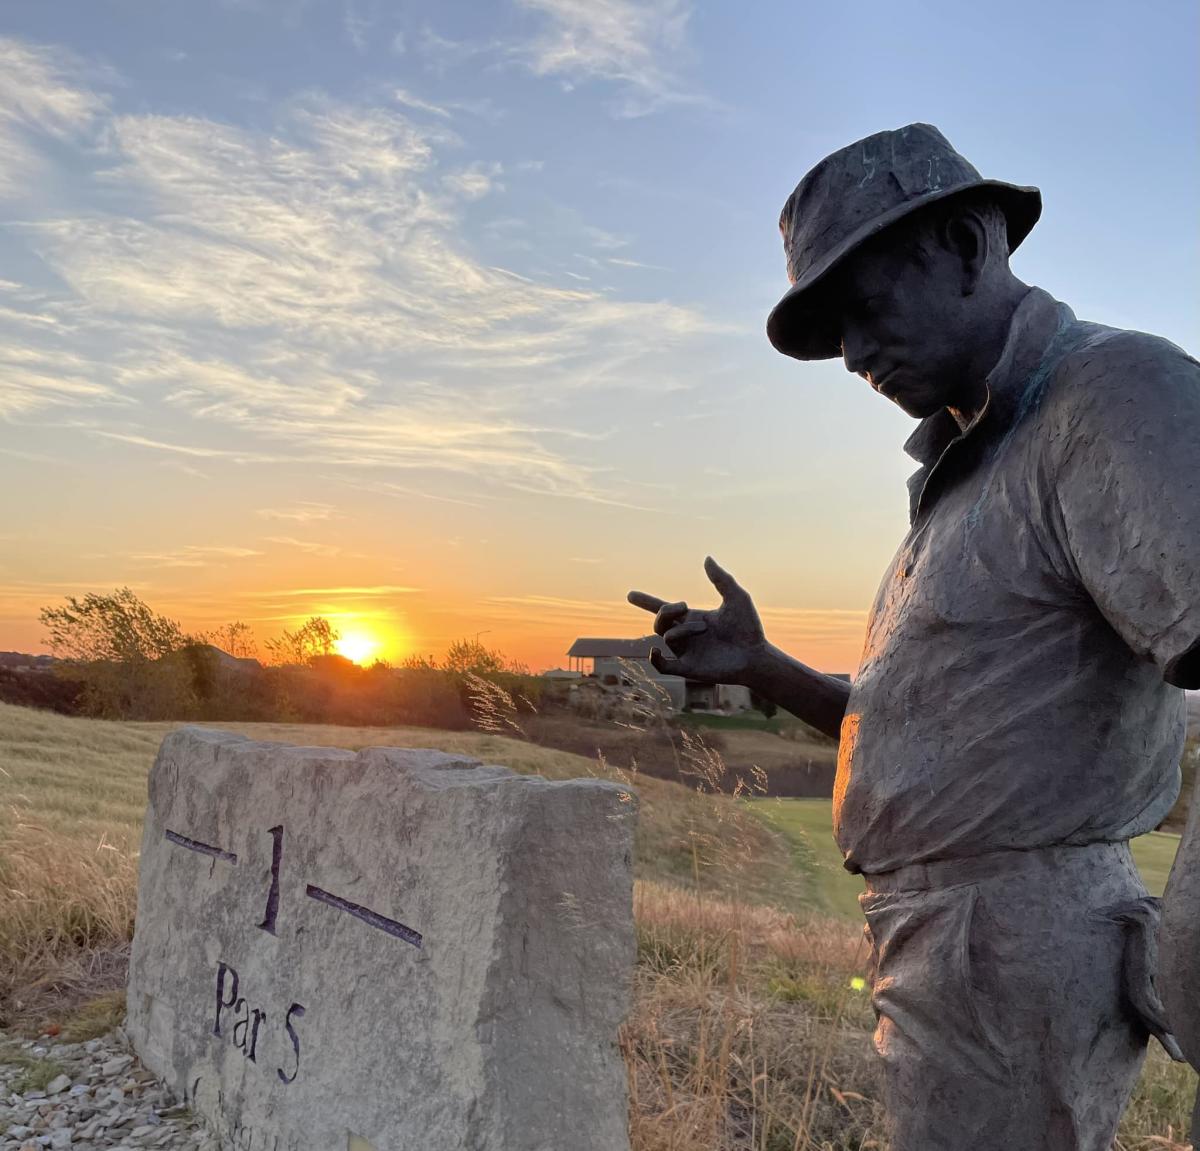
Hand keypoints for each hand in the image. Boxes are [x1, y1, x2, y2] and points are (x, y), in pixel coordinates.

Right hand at [627, 556, 765, 683]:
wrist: (757, 656)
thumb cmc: (749, 628)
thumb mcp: (737, 598)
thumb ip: (722, 579)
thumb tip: (707, 558)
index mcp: (692, 619)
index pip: (663, 609)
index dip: (646, 601)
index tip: (631, 594)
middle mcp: (686, 635)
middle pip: (660, 621)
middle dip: (666, 611)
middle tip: (684, 605)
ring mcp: (687, 652)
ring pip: (668, 637)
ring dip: (682, 629)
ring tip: (704, 629)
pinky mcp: (689, 669)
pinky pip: (664, 665)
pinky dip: (656, 659)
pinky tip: (655, 650)